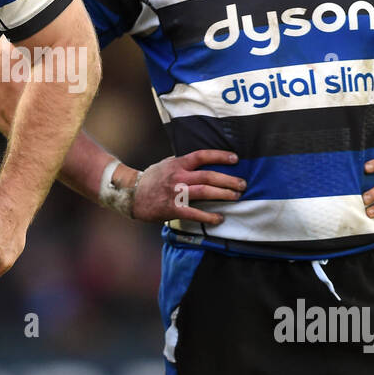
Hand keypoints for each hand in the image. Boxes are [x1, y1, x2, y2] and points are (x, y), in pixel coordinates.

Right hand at [128, 150, 244, 224]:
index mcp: (177, 163)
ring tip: (236, 196)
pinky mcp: (173, 209)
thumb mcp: (166, 164)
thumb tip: (201, 160)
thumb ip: (183, 163)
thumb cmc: (151, 179)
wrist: (130, 194)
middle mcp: (178, 176)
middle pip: (208, 176)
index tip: (235, 159)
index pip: (202, 156)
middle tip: (242, 184)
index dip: (220, 156)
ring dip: (223, 194)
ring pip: (204, 192)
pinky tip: (219, 218)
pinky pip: (195, 213)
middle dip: (228, 180)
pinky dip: (209, 216)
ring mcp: (175, 193)